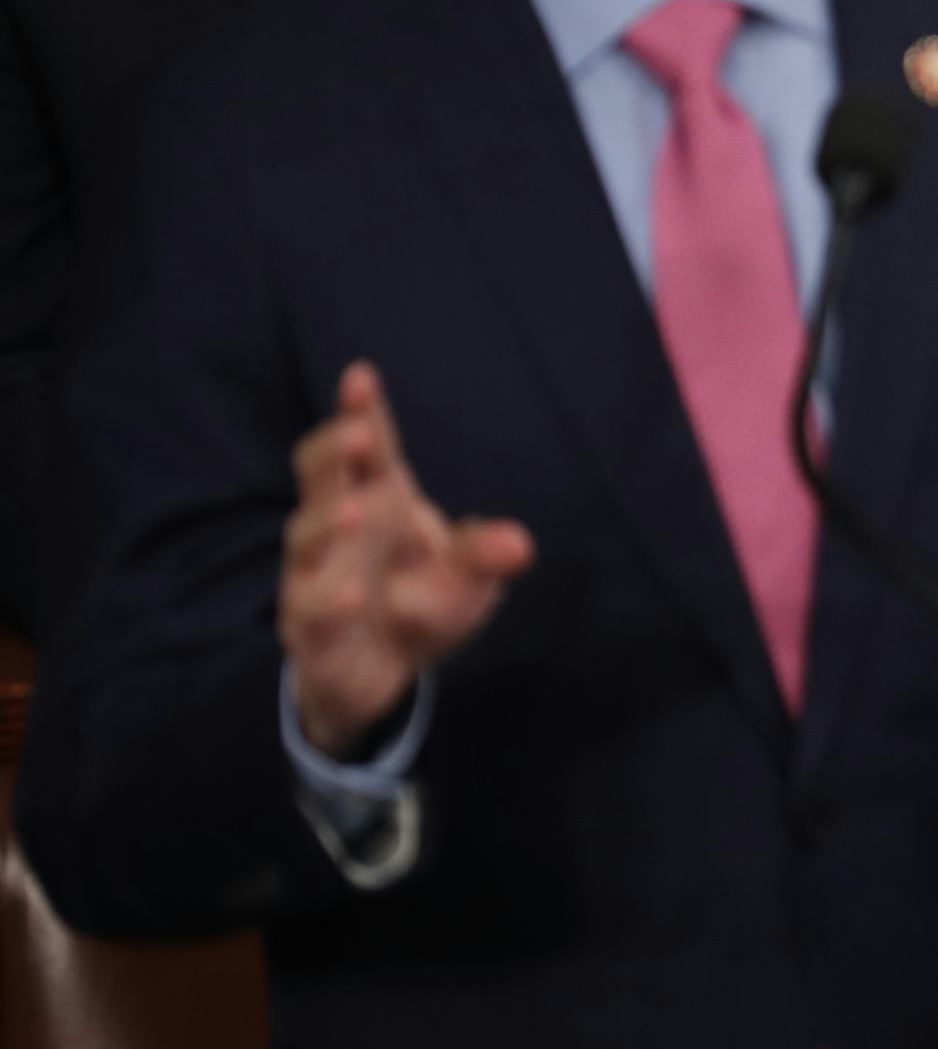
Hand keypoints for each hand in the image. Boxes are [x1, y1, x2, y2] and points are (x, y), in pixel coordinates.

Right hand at [281, 364, 532, 754]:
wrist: (385, 670)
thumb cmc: (422, 600)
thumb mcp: (467, 576)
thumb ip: (485, 555)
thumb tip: (519, 544)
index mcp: (379, 497)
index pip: (367, 448)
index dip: (360, 412)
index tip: (362, 378)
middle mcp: (337, 526)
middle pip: (323, 477)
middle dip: (336, 453)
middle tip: (358, 434)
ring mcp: (315, 572)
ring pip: (308, 537)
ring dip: (329, 523)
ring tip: (355, 510)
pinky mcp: (308, 626)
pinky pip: (312, 610)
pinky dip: (329, 601)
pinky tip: (352, 594)